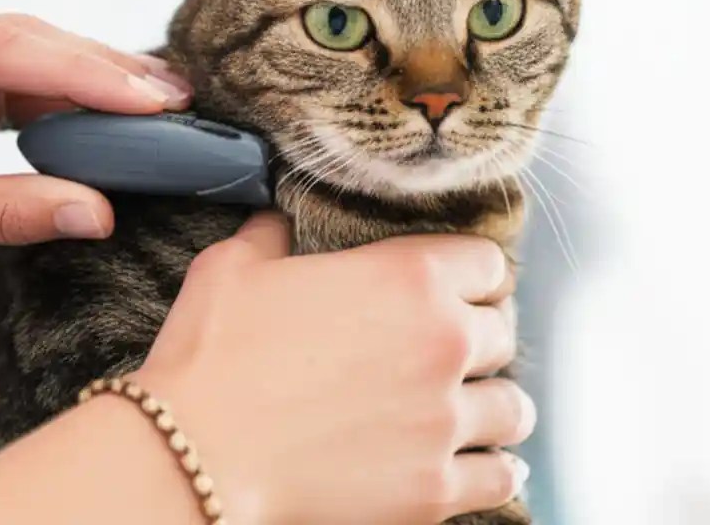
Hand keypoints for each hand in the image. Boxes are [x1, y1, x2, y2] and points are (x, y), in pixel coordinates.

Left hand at [0, 8, 191, 313]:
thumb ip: (7, 213)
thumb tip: (100, 212)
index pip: (1, 48)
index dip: (83, 72)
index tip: (151, 100)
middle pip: (23, 38)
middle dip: (101, 69)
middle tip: (178, 98)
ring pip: (28, 51)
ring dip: (92, 78)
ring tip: (164, 104)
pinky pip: (17, 76)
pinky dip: (65, 96)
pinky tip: (116, 111)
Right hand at [135, 213, 531, 524]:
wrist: (196, 452)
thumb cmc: (211, 353)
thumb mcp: (234, 266)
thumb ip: (272, 234)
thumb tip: (278, 221)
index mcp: (408, 276)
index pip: (487, 264)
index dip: (472, 276)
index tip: (458, 291)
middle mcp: (444, 343)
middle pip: (502, 335)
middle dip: (479, 340)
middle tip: (451, 353)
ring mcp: (444, 420)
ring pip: (513, 408)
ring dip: (494, 404)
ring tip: (474, 410)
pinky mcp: (434, 487)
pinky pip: (501, 478)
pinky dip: (496, 469)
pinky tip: (486, 464)